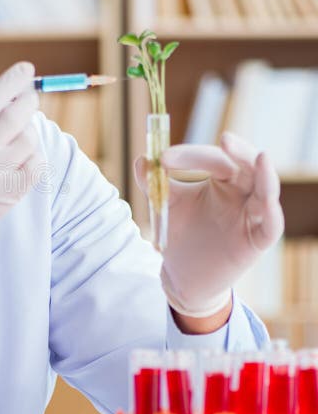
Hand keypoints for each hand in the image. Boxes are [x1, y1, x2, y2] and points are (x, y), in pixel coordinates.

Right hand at [0, 62, 41, 278]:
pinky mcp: (4, 200)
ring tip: (18, 128)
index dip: (14, 79)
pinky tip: (22, 153)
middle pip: (18, 116)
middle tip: (27, 96)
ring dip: (28, 128)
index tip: (26, 68)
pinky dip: (34, 155)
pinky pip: (34, 169)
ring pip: (29, 141)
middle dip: (27, 100)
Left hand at [134, 131, 284, 317]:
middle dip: (239, 152)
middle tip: (225, 138)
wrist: (183, 275)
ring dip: (265, 174)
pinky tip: (265, 201)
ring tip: (262, 157)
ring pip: (266, 190)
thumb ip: (152, 183)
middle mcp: (241, 193)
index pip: (214, 158)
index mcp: (222, 180)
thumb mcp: (165, 204)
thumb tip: (142, 159)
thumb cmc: (181, 233)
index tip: (163, 158)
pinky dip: (270, 211)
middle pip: (247, 165)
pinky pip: (271, 225)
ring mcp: (251, 216)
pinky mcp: (257, 241)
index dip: (191, 154)